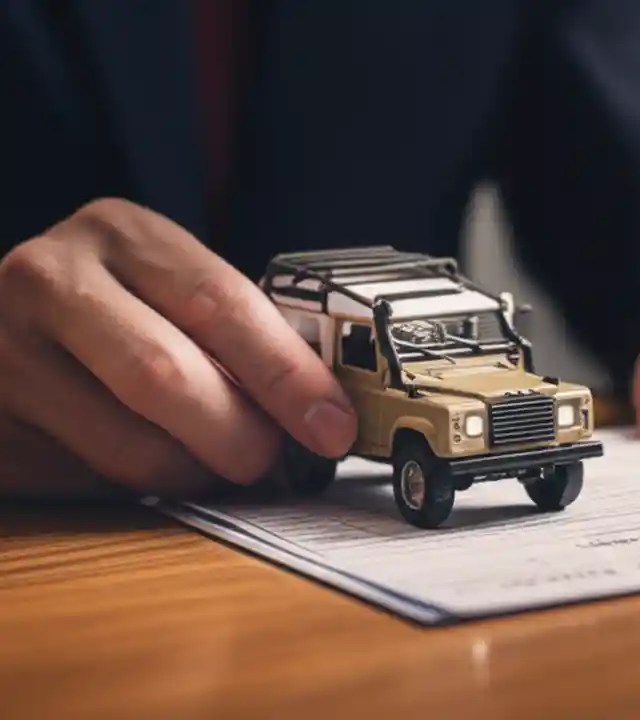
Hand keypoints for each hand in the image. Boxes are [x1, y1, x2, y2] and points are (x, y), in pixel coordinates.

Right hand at [0, 198, 355, 497]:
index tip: (332, 425)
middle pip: (166, 376)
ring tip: (210, 463)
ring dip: (194, 473)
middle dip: (239, 434)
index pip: (220, 303)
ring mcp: (4, 355)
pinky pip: (89, 483)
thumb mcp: (170, 290)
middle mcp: (49, 282)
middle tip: (269, 460)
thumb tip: (323, 412)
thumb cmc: (116, 309)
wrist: (3, 325)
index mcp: (119, 234)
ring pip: (129, 447)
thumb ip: (236, 335)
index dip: (287, 373)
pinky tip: (149, 463)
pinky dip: (140, 489)